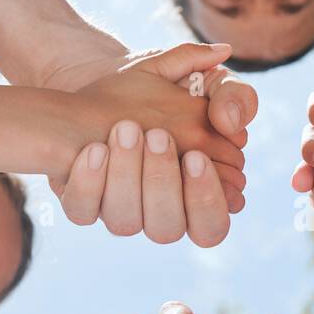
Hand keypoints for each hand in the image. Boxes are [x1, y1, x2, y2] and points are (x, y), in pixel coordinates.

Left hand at [51, 43, 257, 243]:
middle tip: (158, 135)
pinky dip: (87, 182)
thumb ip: (234, 98)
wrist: (109, 84)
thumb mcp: (208, 86)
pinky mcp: (83, 198)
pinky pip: (79, 210)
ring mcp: (119, 206)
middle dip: (163, 183)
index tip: (195, 155)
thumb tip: (232, 121)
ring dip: (126, 177)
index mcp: (197, 195)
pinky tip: (94, 148)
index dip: (206, 197)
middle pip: (167, 229)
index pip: (211, 223)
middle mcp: (157, 211)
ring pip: (123, 222)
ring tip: (126, 128)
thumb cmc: (169, 92)